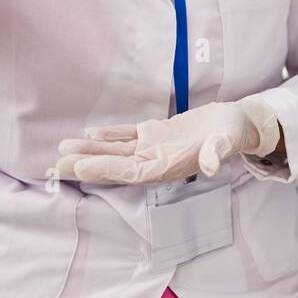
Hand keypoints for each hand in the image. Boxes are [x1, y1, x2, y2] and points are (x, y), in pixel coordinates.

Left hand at [56, 100, 280, 184]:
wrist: (240, 125)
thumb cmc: (234, 134)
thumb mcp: (228, 141)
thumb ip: (218, 154)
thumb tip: (211, 167)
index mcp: (170, 166)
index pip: (131, 172)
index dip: (105, 169)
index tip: (80, 166)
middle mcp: (157, 160)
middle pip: (116, 165)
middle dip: (88, 164)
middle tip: (57, 163)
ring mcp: (155, 147)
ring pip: (117, 150)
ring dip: (92, 149)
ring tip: (63, 147)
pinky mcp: (157, 133)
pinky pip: (128, 136)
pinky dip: (109, 134)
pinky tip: (90, 132)